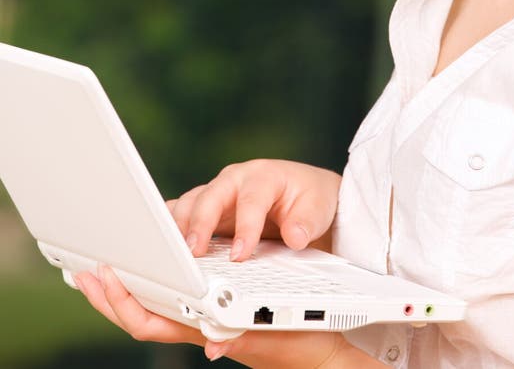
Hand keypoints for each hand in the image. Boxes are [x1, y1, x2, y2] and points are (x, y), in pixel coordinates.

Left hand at [74, 266, 370, 367]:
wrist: (324, 350)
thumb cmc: (302, 339)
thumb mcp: (273, 332)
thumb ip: (240, 336)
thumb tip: (212, 346)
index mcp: (206, 330)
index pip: (151, 323)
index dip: (123, 303)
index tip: (105, 276)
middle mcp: (199, 327)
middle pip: (141, 316)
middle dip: (110, 297)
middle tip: (85, 271)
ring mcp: (204, 321)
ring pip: (154, 310)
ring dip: (126, 291)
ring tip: (104, 268)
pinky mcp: (216, 311)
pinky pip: (174, 300)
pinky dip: (154, 285)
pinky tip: (148, 271)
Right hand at [167, 159, 341, 260]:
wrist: (302, 193)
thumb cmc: (309, 197)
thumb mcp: (318, 206)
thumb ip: (307, 221)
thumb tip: (295, 237)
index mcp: (263, 176)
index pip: (251, 200)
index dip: (245, 228)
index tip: (240, 255)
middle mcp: (234, 181)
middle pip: (210, 197)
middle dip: (200, 224)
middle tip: (194, 254)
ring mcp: (217, 193)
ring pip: (189, 203)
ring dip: (179, 228)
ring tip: (173, 257)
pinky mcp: (206, 209)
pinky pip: (182, 213)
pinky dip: (171, 230)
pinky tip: (164, 250)